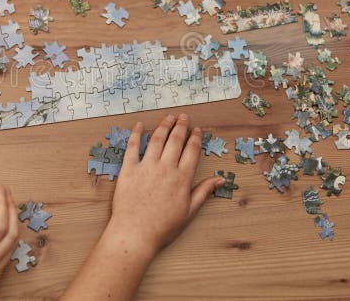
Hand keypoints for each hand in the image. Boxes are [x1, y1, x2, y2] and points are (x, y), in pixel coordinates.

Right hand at [0, 186, 18, 300]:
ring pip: (13, 245)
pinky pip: (7, 257)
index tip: (0, 190)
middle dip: (12, 208)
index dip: (2, 204)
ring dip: (13, 223)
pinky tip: (1, 232)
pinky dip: (9, 238)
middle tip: (6, 193)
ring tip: (6, 208)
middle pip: (12, 233)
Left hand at [107, 114, 223, 252]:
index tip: (197, 129)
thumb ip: (203, 192)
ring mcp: (146, 166)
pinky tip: (139, 125)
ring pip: (157, 139)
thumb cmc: (163, 227)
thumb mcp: (189, 211)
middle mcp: (165, 168)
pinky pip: (132, 147)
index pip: (191, 151)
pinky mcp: (128, 169)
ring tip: (169, 117)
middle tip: (184, 117)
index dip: (195, 138)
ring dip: (164, 125)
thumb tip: (220, 179)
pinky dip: (136, 134)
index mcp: (182, 178)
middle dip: (181, 126)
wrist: (135, 233)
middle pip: (175, 140)